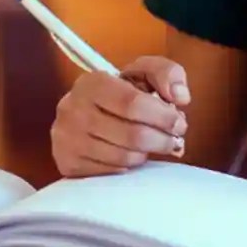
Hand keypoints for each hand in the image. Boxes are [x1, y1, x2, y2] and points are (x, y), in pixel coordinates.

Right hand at [51, 56, 190, 177]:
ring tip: (154, 145)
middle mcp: (73, 109)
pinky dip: (129, 166)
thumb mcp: (144, 73)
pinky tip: (132, 154)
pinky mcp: (67, 163)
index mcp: (93, 82)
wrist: (86, 112)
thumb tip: (180, 96)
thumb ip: (168, 73)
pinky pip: (110, 173)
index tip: (179, 123)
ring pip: (123, 158)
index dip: (163, 117)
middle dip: (162, 140)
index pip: (133, 103)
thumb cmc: (121, 93)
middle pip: (132, 135)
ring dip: (147, 154)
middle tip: (175, 140)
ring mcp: (67, 139)